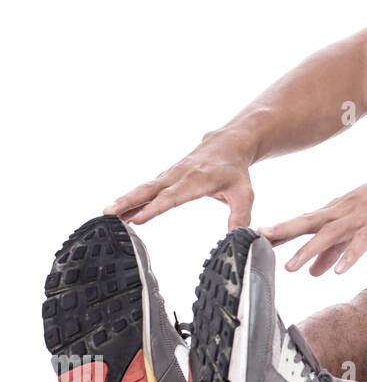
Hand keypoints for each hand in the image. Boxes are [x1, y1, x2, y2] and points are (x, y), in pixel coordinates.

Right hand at [105, 130, 256, 230]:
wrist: (227, 145)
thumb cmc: (235, 171)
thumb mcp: (244, 193)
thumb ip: (240, 215)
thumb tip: (236, 236)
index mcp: (197, 180)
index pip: (173, 196)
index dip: (155, 208)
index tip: (137, 219)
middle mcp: (179, 176)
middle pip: (150, 190)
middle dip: (129, 201)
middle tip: (108, 213)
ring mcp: (170, 176)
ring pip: (144, 188)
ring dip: (125, 201)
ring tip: (106, 215)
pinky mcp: (166, 178)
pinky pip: (146, 189)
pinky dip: (131, 199)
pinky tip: (118, 212)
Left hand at [260, 152, 366, 275]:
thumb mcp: (360, 222)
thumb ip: (336, 247)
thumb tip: (313, 270)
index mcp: (336, 210)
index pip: (301, 222)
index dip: (277, 231)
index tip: (250, 240)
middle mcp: (343, 211)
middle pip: (307, 223)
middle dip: (282, 234)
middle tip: (257, 244)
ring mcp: (361, 216)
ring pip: (330, 234)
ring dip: (310, 250)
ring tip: (291, 267)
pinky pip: (363, 242)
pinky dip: (351, 256)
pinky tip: (341, 271)